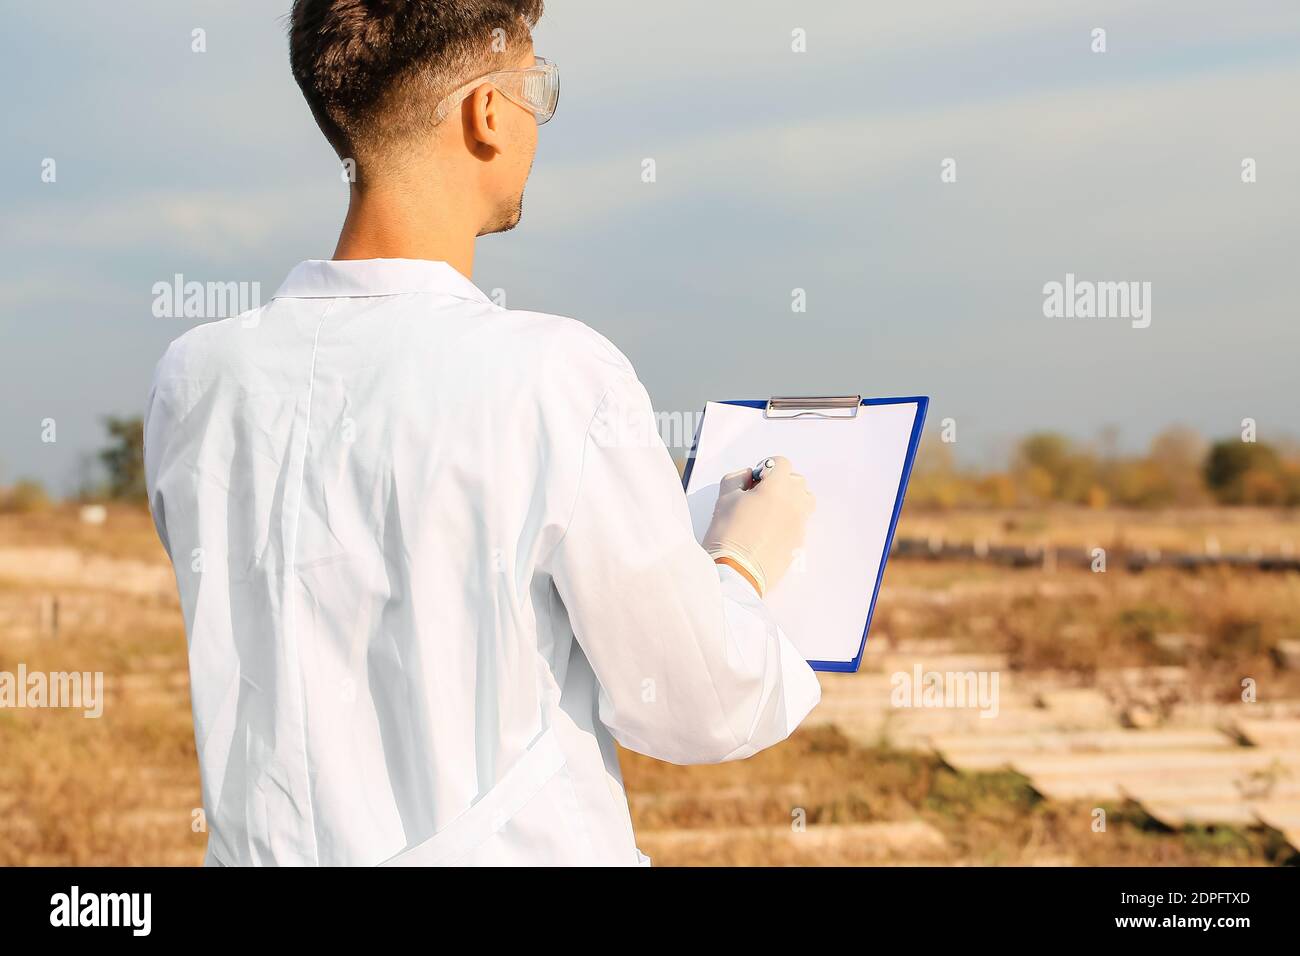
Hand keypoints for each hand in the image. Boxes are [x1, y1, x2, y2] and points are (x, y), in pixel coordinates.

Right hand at [702, 456, 814, 595]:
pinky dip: (789, 521)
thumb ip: (737, 478)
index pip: (782, 464)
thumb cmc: (728, 534)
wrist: (736, 572)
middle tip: (760, 495)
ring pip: (805, 501)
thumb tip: (748, 476)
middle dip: (780, 483)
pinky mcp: (799, 543)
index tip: (756, 479)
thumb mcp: (724, 498)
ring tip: (772, 511)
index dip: (767, 468)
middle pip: (796, 481)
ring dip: (792, 500)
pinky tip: (770, 532)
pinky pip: (800, 523)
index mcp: (777, 488)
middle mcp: (794, 503)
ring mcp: (800, 524)